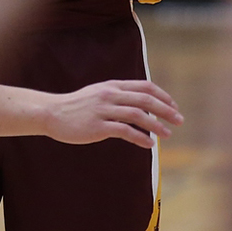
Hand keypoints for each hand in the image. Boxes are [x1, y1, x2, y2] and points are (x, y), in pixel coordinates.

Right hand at [42, 79, 183, 148]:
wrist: (52, 113)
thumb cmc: (77, 106)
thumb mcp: (99, 94)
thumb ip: (118, 96)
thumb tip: (140, 104)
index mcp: (113, 86)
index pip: (145, 86)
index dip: (162, 96)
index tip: (174, 107)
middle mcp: (110, 95)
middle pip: (145, 99)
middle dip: (166, 110)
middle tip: (179, 120)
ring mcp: (104, 110)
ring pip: (137, 114)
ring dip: (156, 125)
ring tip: (168, 134)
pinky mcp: (98, 126)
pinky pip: (124, 131)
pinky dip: (140, 137)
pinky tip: (149, 144)